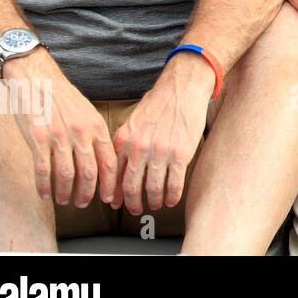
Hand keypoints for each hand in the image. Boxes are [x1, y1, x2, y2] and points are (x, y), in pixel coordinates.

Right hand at [6, 51, 117, 208]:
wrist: (37, 77)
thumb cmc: (62, 97)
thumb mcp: (87, 112)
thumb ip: (94, 135)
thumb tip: (101, 161)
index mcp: (96, 127)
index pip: (109, 162)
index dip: (110, 184)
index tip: (109, 199)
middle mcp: (81, 132)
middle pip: (90, 172)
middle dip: (88, 193)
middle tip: (82, 204)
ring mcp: (59, 136)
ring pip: (67, 174)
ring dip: (66, 192)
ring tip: (63, 200)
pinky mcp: (38, 138)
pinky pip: (43, 169)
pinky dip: (44, 185)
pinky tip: (44, 192)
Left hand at [111, 53, 212, 213]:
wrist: (184, 87)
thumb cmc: (160, 101)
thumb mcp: (134, 121)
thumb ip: (125, 143)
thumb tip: (119, 166)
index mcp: (124, 139)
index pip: (113, 174)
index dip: (114, 193)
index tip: (116, 202)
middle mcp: (139, 148)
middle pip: (131, 186)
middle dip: (132, 203)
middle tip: (135, 209)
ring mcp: (160, 152)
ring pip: (153, 188)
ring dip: (153, 201)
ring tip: (155, 205)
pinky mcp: (180, 154)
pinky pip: (174, 184)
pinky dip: (172, 196)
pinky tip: (172, 200)